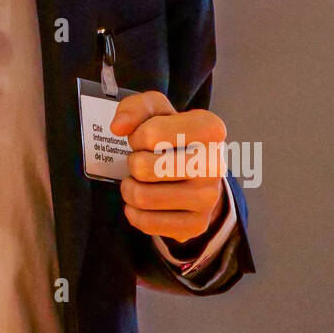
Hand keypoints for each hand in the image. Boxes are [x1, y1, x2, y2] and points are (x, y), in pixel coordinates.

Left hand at [109, 91, 227, 243]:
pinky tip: (143, 202)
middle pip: (142, 167)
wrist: (198, 171)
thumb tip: (118, 127)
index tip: (146, 139)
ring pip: (142, 197)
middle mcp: (215, 164)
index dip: (137, 137)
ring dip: (130, 187)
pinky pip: (146, 223)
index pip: (150, 134)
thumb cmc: (172, 136)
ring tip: (139, 181)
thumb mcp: (156, 110)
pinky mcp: (197, 224)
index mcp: (210, 129)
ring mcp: (209, 198)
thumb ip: (134, 108)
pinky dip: (134, 212)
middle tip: (142, 162)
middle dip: (133, 163)